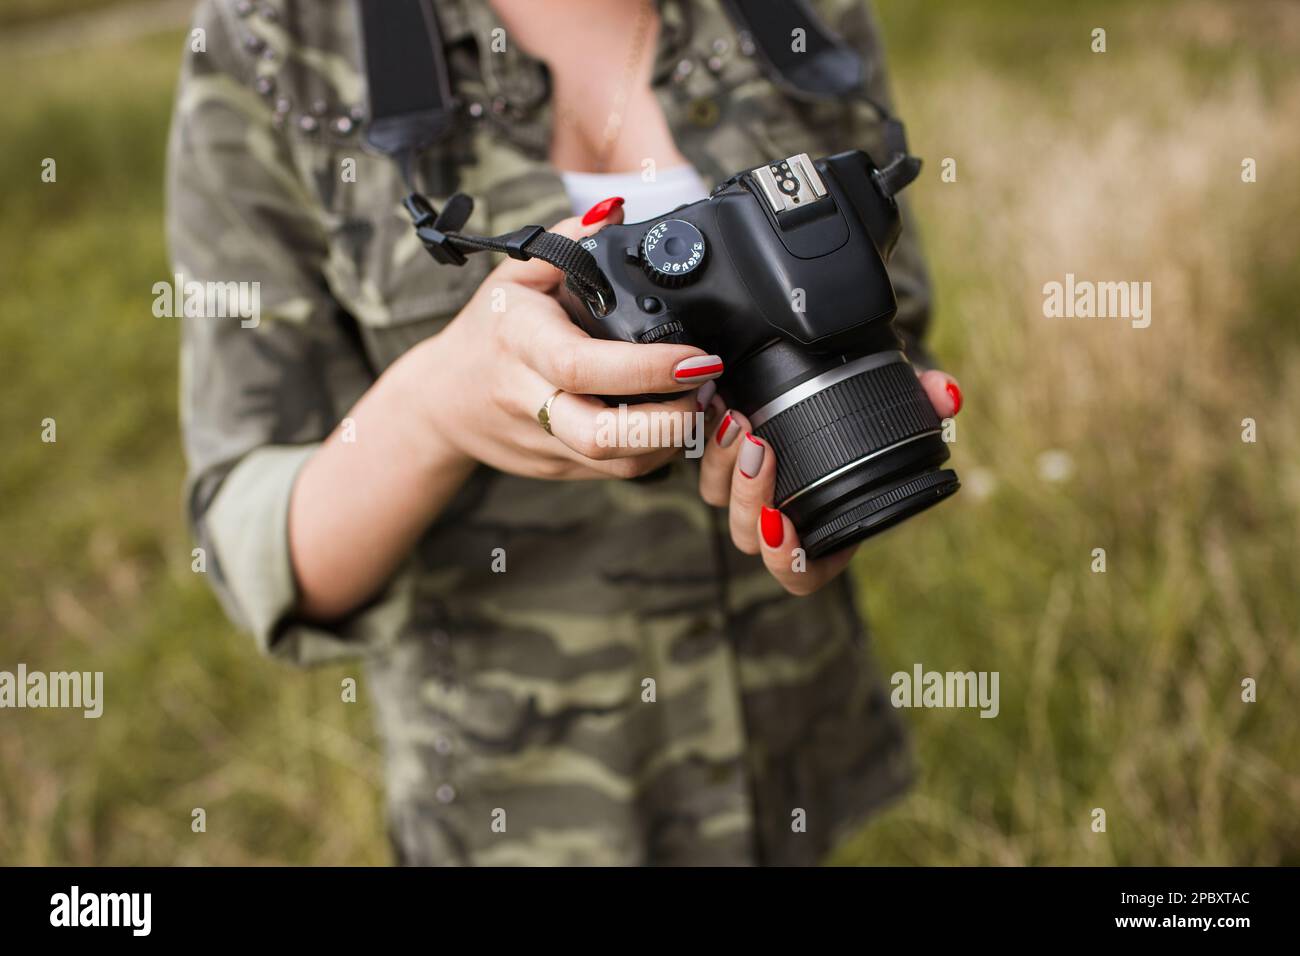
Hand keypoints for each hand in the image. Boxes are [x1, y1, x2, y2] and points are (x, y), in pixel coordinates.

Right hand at [398, 200, 724, 480]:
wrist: (442, 401)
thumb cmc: (488, 330)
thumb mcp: (517, 275)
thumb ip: (568, 241)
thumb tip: (615, 211)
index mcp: (519, 343)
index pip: (581, 366)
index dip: (646, 368)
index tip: (697, 357)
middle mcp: (527, 399)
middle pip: (601, 436)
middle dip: (671, 422)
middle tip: (708, 387)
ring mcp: (543, 443)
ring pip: (618, 465)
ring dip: (672, 440)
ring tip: (700, 403)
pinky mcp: (558, 469)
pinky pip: (617, 473)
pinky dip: (656, 454)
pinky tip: (675, 423)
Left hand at [697, 369, 962, 594]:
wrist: (828, 376)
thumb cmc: (869, 406)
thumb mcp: (903, 402)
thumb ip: (928, 402)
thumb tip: (947, 396)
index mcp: (827, 530)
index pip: (801, 573)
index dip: (787, 560)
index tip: (782, 524)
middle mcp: (782, 517)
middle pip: (750, 535)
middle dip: (751, 496)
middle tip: (760, 448)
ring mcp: (748, 488)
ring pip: (721, 499)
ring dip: (725, 465)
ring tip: (739, 421)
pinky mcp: (722, 455)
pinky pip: (703, 459)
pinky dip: (707, 435)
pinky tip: (717, 402)